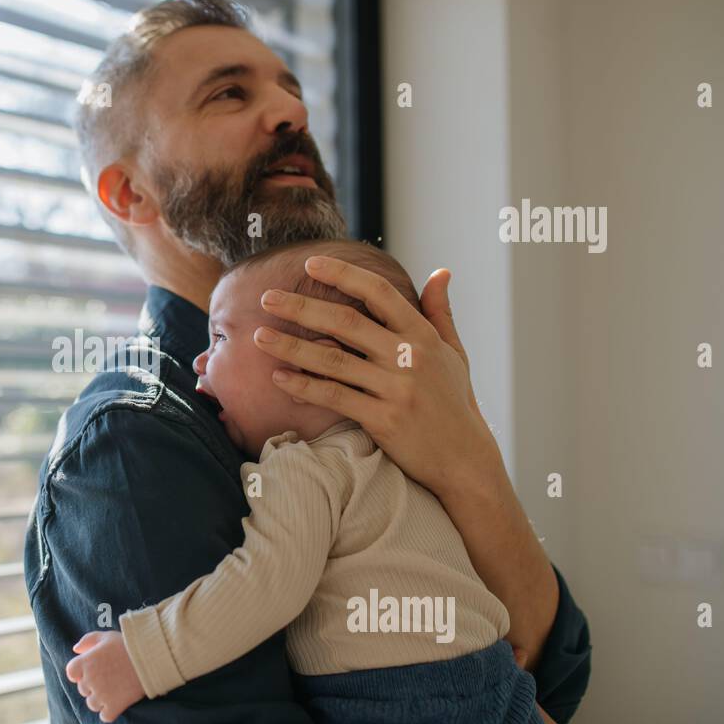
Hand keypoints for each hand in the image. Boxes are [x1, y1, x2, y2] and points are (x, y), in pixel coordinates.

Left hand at [65, 630, 145, 723]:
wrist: (151, 657)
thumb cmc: (128, 644)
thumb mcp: (107, 636)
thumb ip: (88, 640)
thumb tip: (76, 650)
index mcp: (85, 662)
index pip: (71, 673)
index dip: (80, 672)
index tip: (93, 669)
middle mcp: (90, 680)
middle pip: (83, 689)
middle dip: (92, 685)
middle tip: (109, 677)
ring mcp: (102, 695)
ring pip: (92, 704)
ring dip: (100, 699)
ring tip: (114, 690)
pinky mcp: (115, 706)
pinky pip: (105, 716)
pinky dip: (109, 712)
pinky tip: (118, 702)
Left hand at [254, 256, 499, 502]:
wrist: (464, 459)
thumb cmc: (454, 402)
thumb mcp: (454, 352)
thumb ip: (440, 312)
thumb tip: (440, 272)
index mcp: (423, 335)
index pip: (379, 293)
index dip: (344, 274)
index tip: (311, 264)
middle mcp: (409, 357)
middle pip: (346, 322)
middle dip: (302, 307)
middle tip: (267, 297)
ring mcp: (396, 389)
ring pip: (333, 360)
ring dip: (291, 346)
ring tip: (259, 336)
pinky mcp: (383, 420)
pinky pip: (334, 397)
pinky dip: (304, 386)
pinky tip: (279, 377)